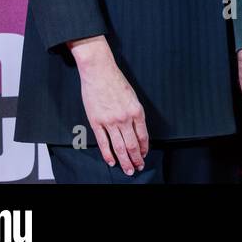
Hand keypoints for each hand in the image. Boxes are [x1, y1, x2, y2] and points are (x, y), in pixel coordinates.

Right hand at [71, 38, 147, 175]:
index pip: (143, 136)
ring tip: (128, 170)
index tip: (145, 155)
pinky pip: (103, 142)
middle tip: (138, 168)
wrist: (99, 72)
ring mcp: (110, 121)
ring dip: (125, 161)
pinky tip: (112, 162)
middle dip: (136, 159)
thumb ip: (134, 113)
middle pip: (132, 145)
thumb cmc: (116, 81)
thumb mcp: (132, 97)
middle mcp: (125, 118)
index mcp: (137, 111)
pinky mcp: (96, 122)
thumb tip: (136, 129)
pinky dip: (108, 154)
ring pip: (119, 147)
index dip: (144, 148)